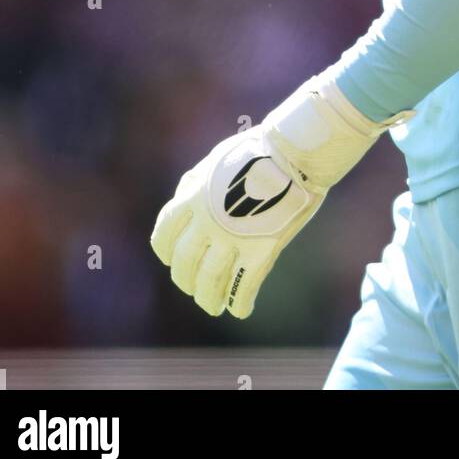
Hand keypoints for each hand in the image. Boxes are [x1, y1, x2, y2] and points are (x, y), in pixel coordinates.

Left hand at [150, 71, 414, 318]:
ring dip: (209, 299)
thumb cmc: (259, 150)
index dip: (166, 252)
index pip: (164, 236)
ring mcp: (233, 238)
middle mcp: (207, 222)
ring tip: (214, 306)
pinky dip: (240, 303)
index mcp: (192, 197)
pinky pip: (244, 286)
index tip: (173, 259)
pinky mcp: (261, 250)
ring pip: (210, 282)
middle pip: (185, 264)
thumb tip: (183, 199)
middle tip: (194, 287)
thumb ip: (196, 184)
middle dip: (187, 280)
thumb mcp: (216, 160)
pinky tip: (241, 309)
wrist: (295, 152)